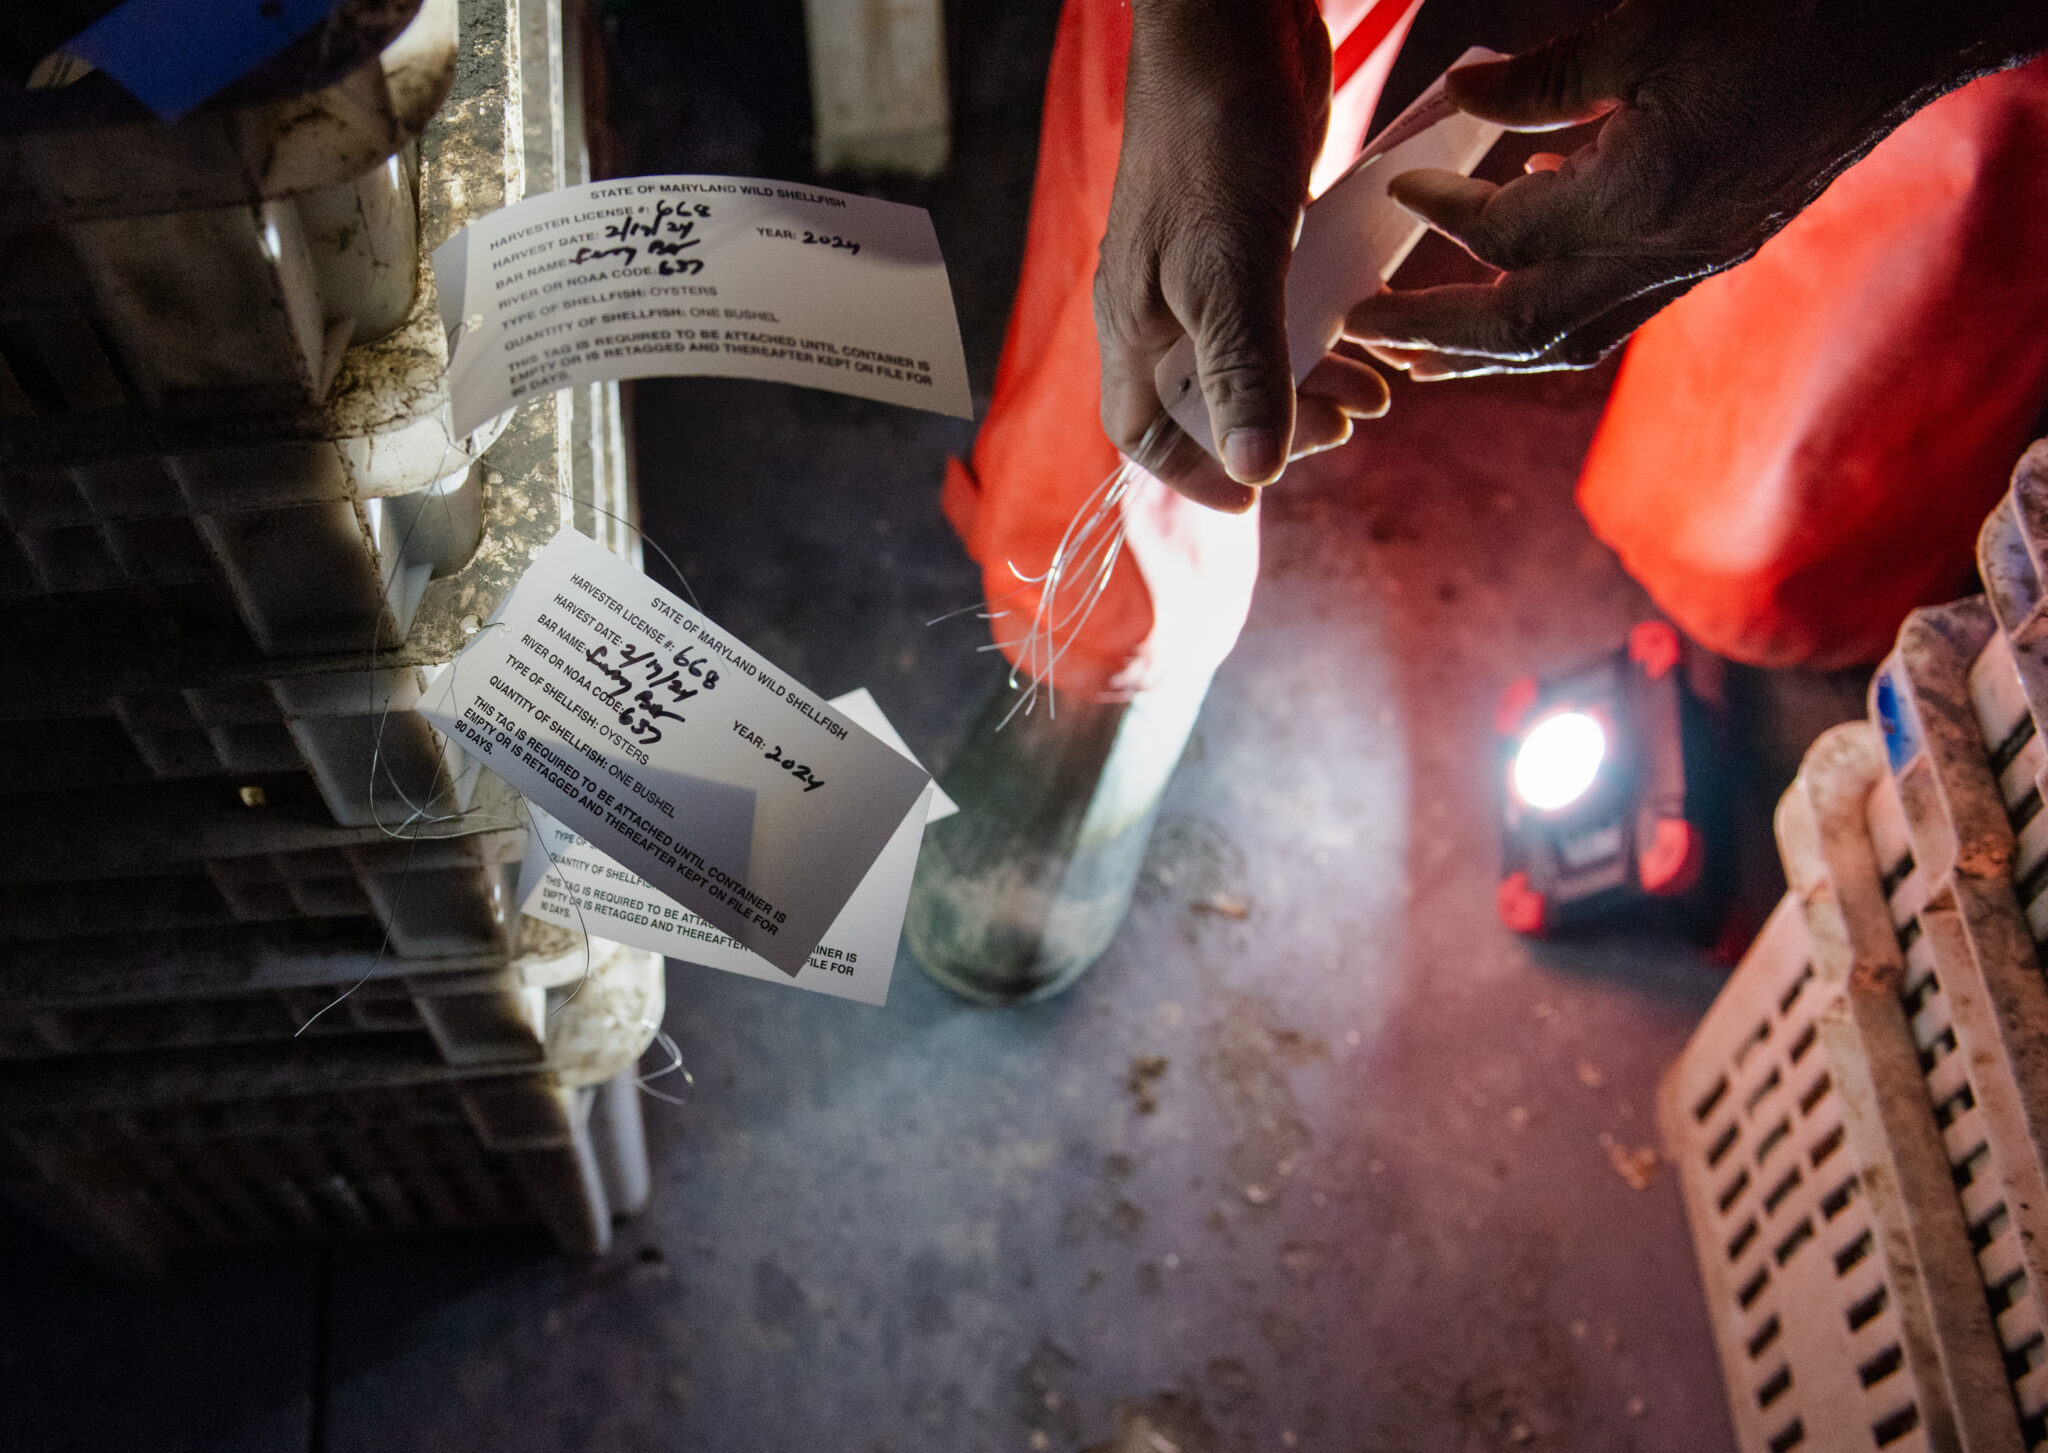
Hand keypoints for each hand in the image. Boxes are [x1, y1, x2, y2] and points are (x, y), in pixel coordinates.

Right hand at [1095, 0, 1390, 512]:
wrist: (1230, 22)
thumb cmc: (1214, 136)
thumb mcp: (1232, 265)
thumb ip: (1244, 368)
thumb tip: (1256, 469)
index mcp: (1132, 321)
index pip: (1145, 431)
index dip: (1194, 474)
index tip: (1256, 495)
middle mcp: (1162, 302)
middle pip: (1208, 403)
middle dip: (1279, 428)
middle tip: (1348, 423)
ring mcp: (1204, 265)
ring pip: (1253, 355)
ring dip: (1313, 383)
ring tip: (1375, 389)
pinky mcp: (1249, 228)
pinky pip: (1283, 303)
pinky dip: (1324, 328)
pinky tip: (1369, 324)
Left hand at [1345, 0, 2047, 379]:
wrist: (1897, 44)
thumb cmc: (1777, 23)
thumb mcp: (1643, 34)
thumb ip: (1543, 81)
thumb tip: (1459, 97)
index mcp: (1637, 200)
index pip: (1503, 236)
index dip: (1438, 210)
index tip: (1395, 182)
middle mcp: (1660, 256)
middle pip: (1522, 332)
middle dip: (1435, 338)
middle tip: (1363, 333)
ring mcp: (1689, 269)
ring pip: (1566, 342)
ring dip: (1485, 354)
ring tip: (1418, 353)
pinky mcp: (1709, 259)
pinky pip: (1611, 311)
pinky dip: (1549, 313)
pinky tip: (1515, 275)